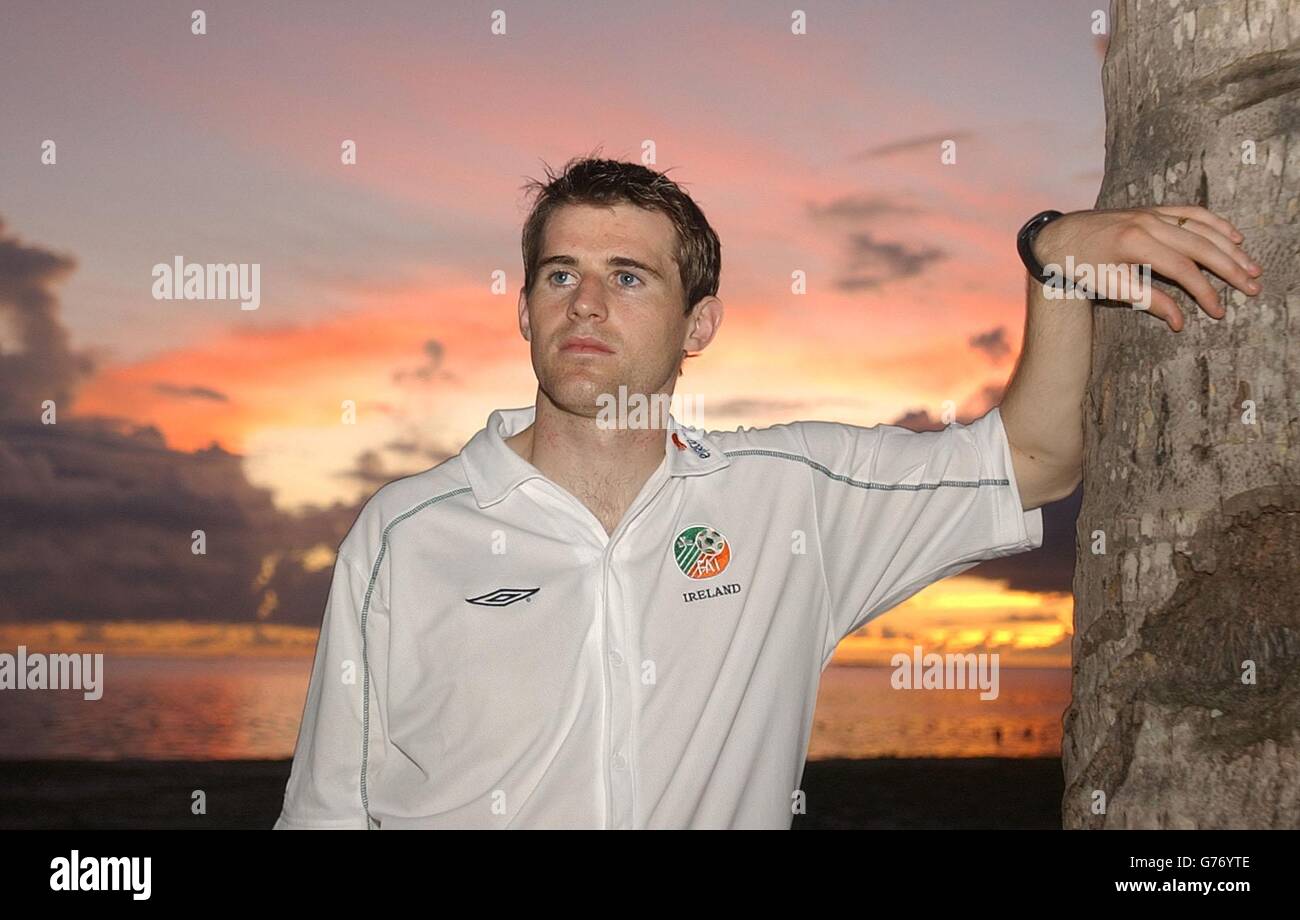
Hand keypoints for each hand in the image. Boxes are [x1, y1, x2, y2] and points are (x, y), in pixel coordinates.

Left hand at [1033, 206, 1262, 331]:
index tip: (1219, 311)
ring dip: (1230, 247)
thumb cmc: (1081, 267)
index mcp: (1135, 243)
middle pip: (1201, 246)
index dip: (1204, 292)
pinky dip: (1215, 223)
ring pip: (1202, 227)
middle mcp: (1148, 223)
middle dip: (1230, 268)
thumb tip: (1180, 321)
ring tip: (1251, 266)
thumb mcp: (1109, 288)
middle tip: (1252, 287)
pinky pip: (1192, 212)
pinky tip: (1233, 237)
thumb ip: (1147, 301)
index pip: (1183, 269)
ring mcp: (1152, 212)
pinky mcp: (1153, 209)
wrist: (1059, 237)